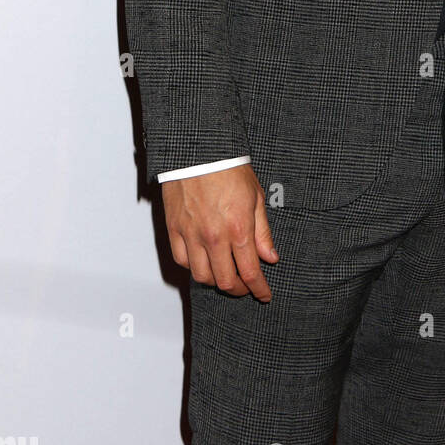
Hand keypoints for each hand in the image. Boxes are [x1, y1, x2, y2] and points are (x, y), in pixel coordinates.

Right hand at [160, 163, 277, 300]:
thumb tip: (270, 257)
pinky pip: (182, 261)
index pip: (250, 273)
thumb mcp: (256, 197)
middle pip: (226, 281)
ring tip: (226, 275)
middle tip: (247, 286)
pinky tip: (204, 262)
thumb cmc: (229, 168)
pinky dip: (194, 268)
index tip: (264, 294)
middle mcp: (214, 237)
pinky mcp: (174, 229)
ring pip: (202, 277)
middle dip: (240, 289)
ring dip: (216, 281)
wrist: (199, 150)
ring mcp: (191, 235)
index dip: (258, 289)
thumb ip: (262, 232)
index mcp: (238, 228)